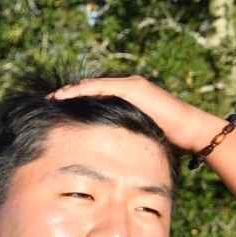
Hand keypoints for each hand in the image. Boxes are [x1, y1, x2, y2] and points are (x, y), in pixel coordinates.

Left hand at [51, 76, 230, 152]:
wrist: (188, 131)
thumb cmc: (163, 138)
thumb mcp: (131, 134)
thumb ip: (115, 133)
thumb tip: (97, 150)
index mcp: (125, 98)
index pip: (94, 95)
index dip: (74, 100)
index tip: (55, 109)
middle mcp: (127, 87)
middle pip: (90, 88)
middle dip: (68, 94)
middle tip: (47, 101)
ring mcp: (130, 85)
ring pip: (92, 85)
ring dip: (70, 91)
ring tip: (51, 98)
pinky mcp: (133, 88)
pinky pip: (101, 87)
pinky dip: (82, 90)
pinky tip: (65, 95)